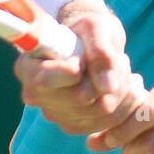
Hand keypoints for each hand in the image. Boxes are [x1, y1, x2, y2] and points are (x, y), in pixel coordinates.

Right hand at [13, 0, 144, 135]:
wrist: (89, 40)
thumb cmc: (86, 28)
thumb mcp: (94, 27)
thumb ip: (100, 51)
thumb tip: (108, 87)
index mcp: (27, 67)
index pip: (46, 81)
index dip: (74, 71)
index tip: (86, 57)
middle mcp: (35, 95)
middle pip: (81, 98)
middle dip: (109, 76)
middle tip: (119, 58)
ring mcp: (54, 114)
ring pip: (101, 111)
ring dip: (122, 88)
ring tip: (122, 67)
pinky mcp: (74, 125)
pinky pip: (110, 122)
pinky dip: (126, 101)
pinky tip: (126, 83)